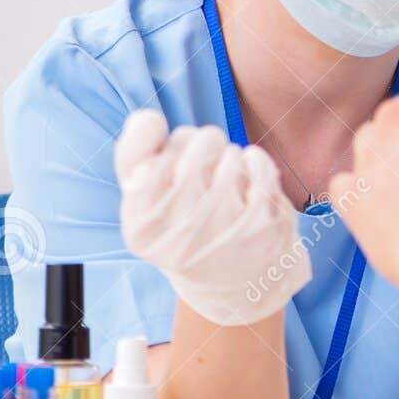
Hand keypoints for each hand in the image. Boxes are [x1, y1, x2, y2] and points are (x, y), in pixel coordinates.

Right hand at [115, 110, 310, 325]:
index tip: (176, 163)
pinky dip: (254, 162)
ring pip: (228, 152)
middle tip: (206, 168)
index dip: (170, 148)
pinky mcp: (265, 224)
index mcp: (143, 230)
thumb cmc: (185, 227)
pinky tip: (248, 183)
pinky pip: (257, 163)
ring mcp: (227, 231)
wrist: (238, 280)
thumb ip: (133, 156)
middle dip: (202, 145)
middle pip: (195, 144)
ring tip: (227, 185)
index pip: (152, 156)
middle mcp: (182, 235)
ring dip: (229, 158)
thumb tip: (148, 119)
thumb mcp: (145, 201)